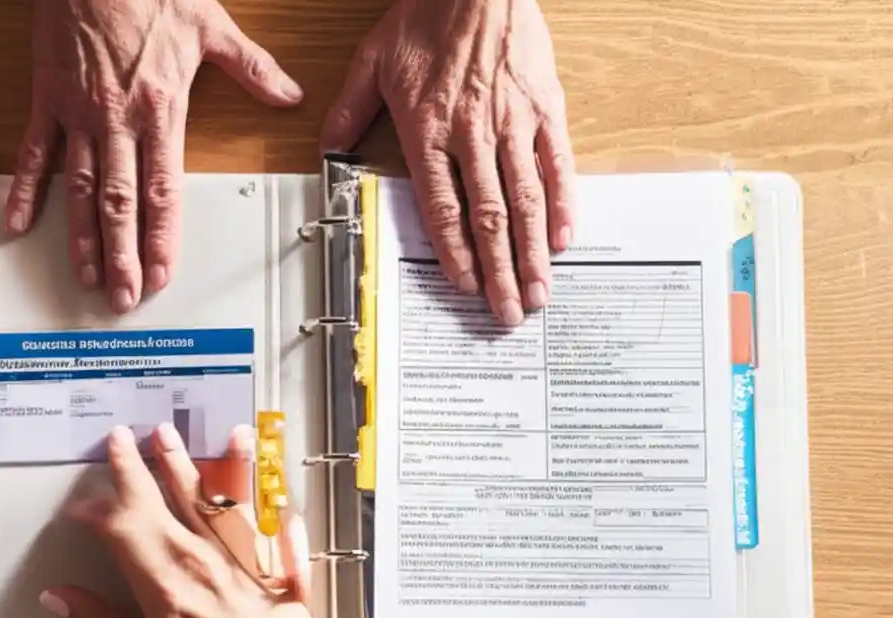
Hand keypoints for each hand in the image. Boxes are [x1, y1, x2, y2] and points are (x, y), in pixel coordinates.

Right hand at [6, 0, 303, 313]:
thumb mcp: (210, 23)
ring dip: (81, 236)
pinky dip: (28, 189)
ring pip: (79, 187)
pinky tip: (20, 223)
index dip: (161, 237)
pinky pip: (36, 151)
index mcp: (160, 108)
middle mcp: (117, 118)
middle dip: (121, 254)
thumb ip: (253, 67)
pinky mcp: (47, 97)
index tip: (161, 272)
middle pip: (119, 202)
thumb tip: (288, 94)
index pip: (163, 190)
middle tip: (121, 296)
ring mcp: (78, 112)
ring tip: (84, 274)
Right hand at [39, 425, 346, 617]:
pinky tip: (249, 453)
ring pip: (210, 494)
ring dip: (188, 461)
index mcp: (168, 586)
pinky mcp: (277, 559)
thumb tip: (61, 598)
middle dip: (136, 465)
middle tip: (121, 436)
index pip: (121, 528)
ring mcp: (244, 555)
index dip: (96, 509)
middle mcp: (206, 561)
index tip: (80, 503)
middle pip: (162, 499)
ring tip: (172, 433)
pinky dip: (253, 478)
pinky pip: (262, 507)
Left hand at [323, 0, 575, 324]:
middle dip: (499, 272)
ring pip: (525, 200)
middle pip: (487, 217)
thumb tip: (329, 148)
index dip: (454, 252)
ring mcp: (512, 124)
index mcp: (428, 130)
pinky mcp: (545, 108)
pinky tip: (564, 238)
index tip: (463, 288)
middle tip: (508, 313)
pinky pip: (557, 164)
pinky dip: (563, 203)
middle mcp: (472, 134)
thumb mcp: (372, 61)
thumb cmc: (426, 16)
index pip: (441, 207)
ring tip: (538, 292)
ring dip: (531, 253)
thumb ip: (349, 110)